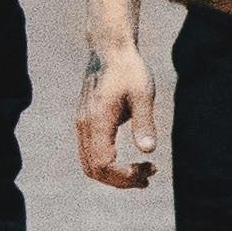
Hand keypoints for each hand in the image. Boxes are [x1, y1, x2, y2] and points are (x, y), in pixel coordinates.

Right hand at [75, 37, 157, 187]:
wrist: (109, 50)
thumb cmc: (129, 70)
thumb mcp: (143, 94)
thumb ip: (144, 122)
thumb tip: (148, 150)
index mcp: (97, 120)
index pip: (103, 163)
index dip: (124, 176)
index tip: (149, 169)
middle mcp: (84, 125)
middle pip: (93, 169)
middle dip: (121, 180)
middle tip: (149, 175)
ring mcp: (82, 125)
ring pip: (89, 165)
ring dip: (114, 175)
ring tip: (142, 172)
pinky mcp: (85, 123)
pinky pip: (90, 155)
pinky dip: (108, 165)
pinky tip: (128, 161)